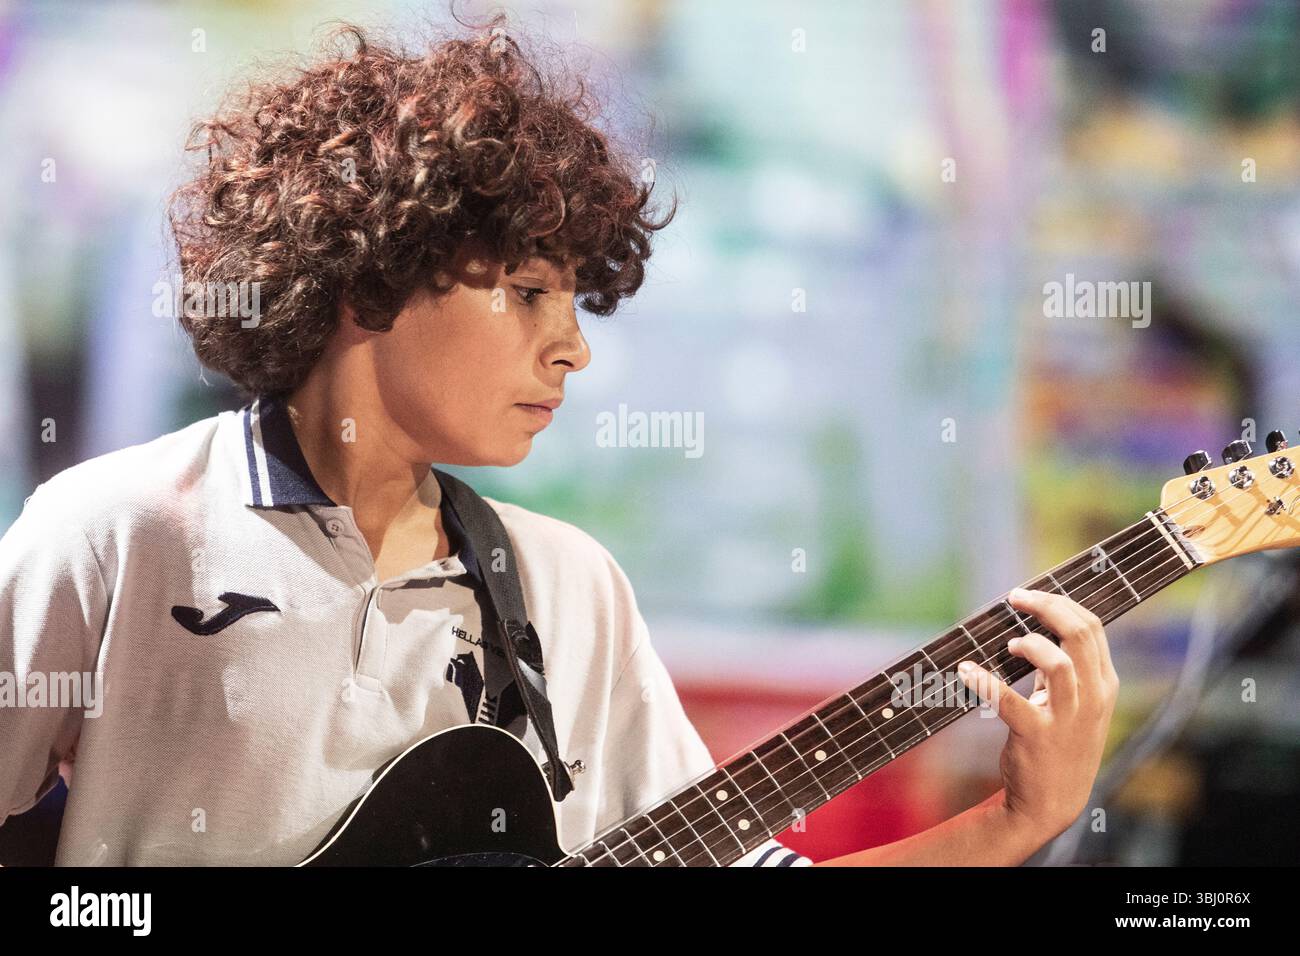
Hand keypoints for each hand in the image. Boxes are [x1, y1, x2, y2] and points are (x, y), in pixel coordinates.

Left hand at [956, 587, 1119, 839]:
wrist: (1053, 802)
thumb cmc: (1060, 742)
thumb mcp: (1074, 702)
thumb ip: (1063, 665)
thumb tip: (1038, 622)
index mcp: (1104, 683)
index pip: (1093, 627)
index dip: (1060, 602)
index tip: (1030, 594)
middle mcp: (1093, 698)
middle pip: (1080, 635)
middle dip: (1046, 607)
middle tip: (1015, 598)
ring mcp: (1067, 719)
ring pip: (1059, 664)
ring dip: (1030, 644)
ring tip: (1009, 643)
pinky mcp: (1037, 736)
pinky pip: (1009, 701)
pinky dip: (984, 681)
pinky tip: (966, 671)